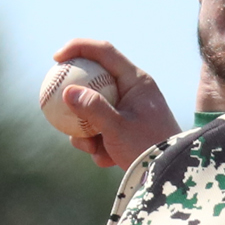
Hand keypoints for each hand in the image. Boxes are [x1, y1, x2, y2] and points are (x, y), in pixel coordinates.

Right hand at [52, 39, 181, 169]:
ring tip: (92, 148)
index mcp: (136, 81)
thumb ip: (93, 109)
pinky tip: (107, 161)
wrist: (170, 176)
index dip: (79, 48)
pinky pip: (100, 132)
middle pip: (94, 81)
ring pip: (93, 111)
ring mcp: (127, 112)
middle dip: (75, 97)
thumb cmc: (149, 148)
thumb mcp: (118, 129)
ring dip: (85, 132)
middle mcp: (132, 92)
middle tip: (54, 100)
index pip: (105, 52)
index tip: (56, 59)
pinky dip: (98, 147)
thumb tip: (68, 92)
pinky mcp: (123, 131)